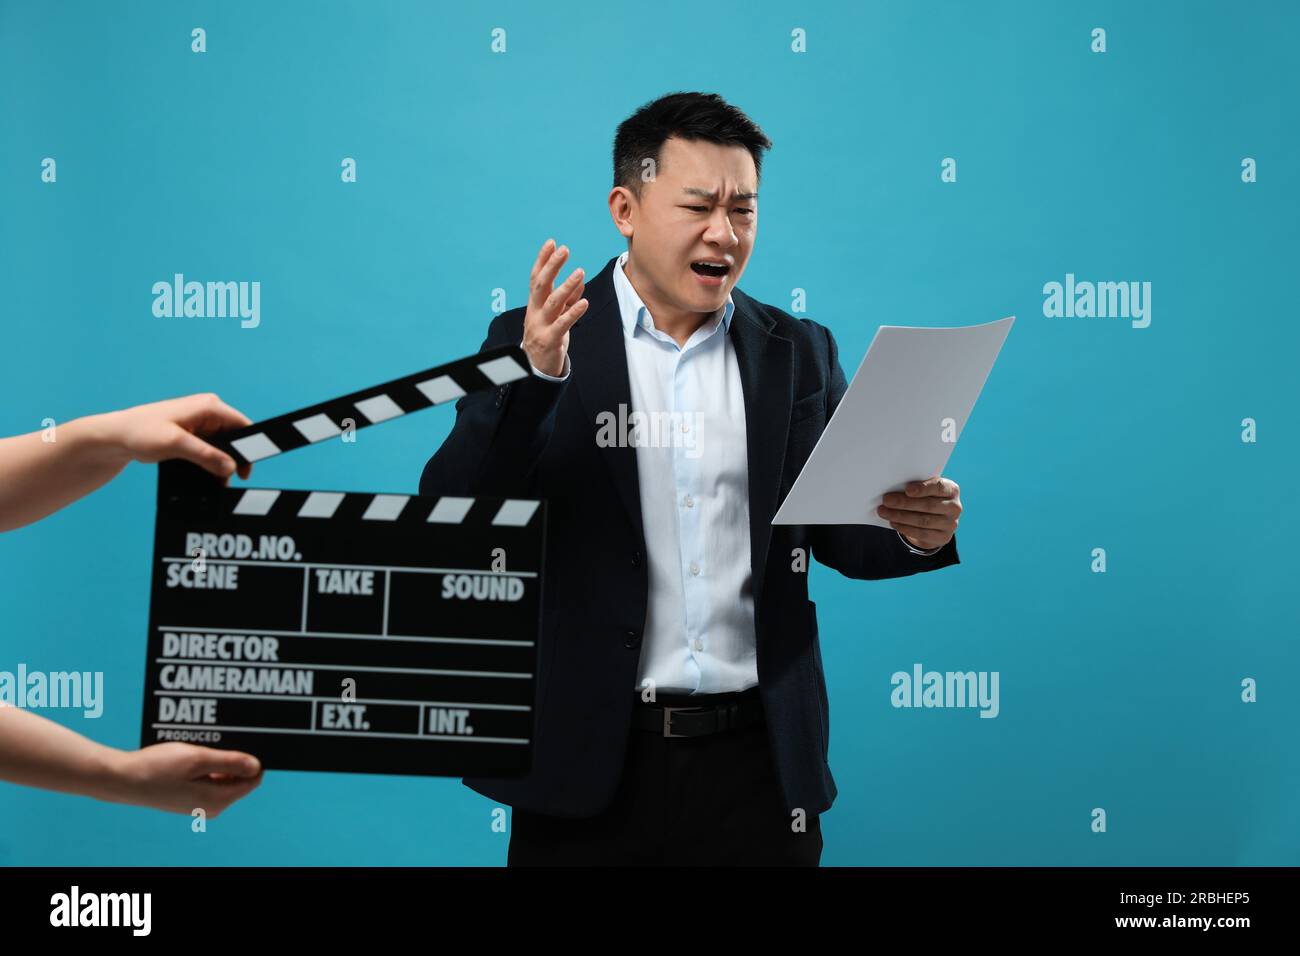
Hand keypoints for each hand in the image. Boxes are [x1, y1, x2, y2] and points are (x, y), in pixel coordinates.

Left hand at [98, 393, 253, 482]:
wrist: (116, 437)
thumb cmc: (140, 432)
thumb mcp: (176, 444)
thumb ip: (206, 455)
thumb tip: (230, 467)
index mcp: (208, 406)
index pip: (242, 425)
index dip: (251, 447)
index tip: (248, 469)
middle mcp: (207, 412)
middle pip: (235, 438)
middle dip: (235, 459)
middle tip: (232, 479)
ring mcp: (200, 424)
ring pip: (223, 446)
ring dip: (222, 464)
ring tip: (218, 482)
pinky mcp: (192, 435)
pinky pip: (210, 450)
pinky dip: (211, 463)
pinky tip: (207, 476)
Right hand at [107, 743, 262, 817]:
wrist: (122, 780)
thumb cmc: (158, 768)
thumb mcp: (198, 759)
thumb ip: (231, 762)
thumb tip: (257, 766)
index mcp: (218, 799)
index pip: (253, 778)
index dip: (253, 757)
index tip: (245, 737)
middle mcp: (213, 806)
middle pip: (238, 776)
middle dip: (232, 756)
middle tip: (217, 737)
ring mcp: (200, 803)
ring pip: (221, 774)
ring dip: (216, 757)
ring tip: (200, 742)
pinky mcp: (189, 797)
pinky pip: (206, 777)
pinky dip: (203, 763)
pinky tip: (190, 750)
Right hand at [522, 238, 587, 376]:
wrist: (536, 367)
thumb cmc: (548, 336)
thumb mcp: (556, 315)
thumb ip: (567, 299)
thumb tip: (580, 283)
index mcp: (535, 304)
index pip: (536, 277)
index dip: (543, 260)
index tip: (551, 242)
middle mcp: (535, 312)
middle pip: (541, 285)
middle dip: (552, 266)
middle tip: (564, 249)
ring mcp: (540, 326)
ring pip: (552, 302)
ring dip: (566, 286)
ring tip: (580, 272)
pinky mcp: (550, 340)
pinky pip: (562, 324)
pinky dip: (573, 312)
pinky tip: (584, 302)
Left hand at [877, 475, 960, 550]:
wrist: (937, 521)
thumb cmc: (927, 498)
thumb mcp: (926, 490)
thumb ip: (916, 487)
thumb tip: (893, 488)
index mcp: (952, 490)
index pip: (939, 487)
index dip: (924, 488)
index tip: (907, 490)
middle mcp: (955, 507)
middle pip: (928, 505)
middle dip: (904, 503)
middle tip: (886, 500)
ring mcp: (951, 524)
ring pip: (922, 520)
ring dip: (900, 516)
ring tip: (884, 512)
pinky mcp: (943, 537)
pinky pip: (921, 533)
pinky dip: (905, 528)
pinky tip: (893, 522)